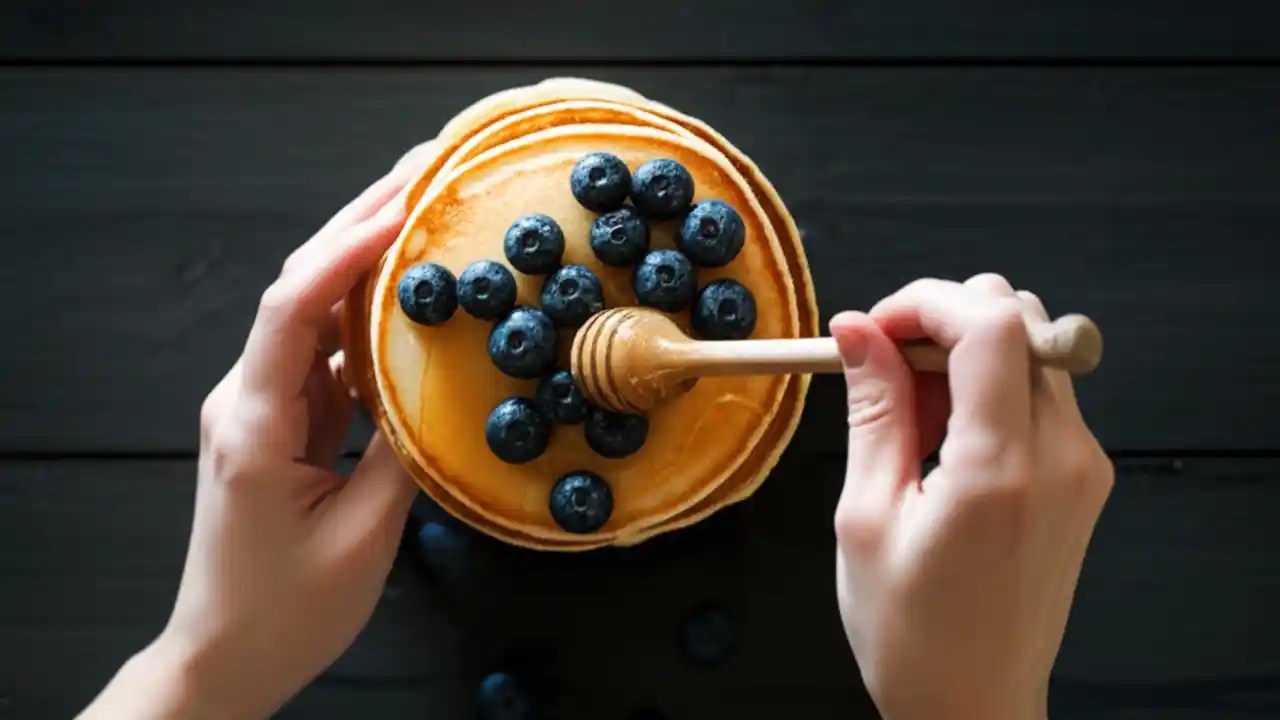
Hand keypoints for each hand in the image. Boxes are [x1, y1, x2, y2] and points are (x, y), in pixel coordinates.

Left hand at [80, 146, 432, 719]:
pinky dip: (368, 323)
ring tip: (425, 219)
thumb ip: (403, 450)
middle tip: (421, 174)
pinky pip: (325, 357)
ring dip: (366, 264)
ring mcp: (261, 409)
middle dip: (358, 224)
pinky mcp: (280, 424)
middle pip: (298, 289)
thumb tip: (440, 383)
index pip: (292, 308)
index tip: (404, 207)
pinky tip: (411, 303)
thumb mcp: (365, 536)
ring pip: (312, 316)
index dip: (347, 248)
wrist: (225, 656)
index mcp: (255, 423)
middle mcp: (247, 400)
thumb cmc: (285, 610)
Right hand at [831, 274, 1113, 719]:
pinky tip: (942, 437)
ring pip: (1030, 347)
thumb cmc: (911, 633)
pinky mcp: (1083, 477)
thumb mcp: (866, 516)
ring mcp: (1082, 466)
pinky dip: (987, 386)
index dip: (924, 302)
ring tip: (909, 414)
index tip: (874, 327)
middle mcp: (1061, 457)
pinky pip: (1039, 392)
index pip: (990, 324)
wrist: (973, 704)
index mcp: (1001, 470)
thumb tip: (859, 332)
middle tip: (883, 365)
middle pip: (1019, 319)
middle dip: (941, 320)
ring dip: (963, 353)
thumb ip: (872, 410)